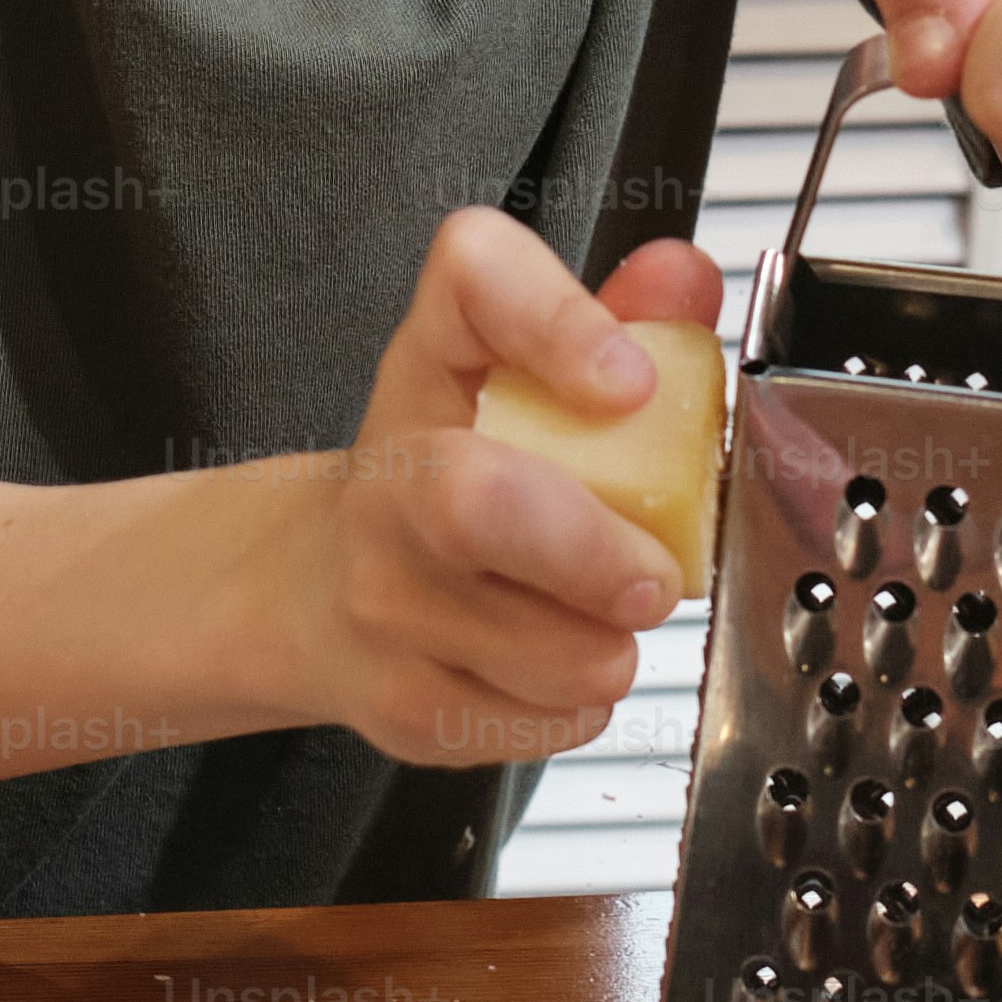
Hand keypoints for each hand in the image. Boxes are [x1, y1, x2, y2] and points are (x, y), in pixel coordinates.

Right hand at [277, 213, 720, 765]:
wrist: (315, 594)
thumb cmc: (438, 477)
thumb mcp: (508, 382)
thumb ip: (610, 317)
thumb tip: (686, 279)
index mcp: (429, 365)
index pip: (471, 284)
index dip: (557, 322)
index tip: (629, 380)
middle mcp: (388, 479)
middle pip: (477, 503)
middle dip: (594, 552)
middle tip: (652, 574)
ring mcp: (382, 599)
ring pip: (542, 649)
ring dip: (611, 643)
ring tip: (601, 617)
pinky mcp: (402, 703)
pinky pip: (541, 721)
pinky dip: (580, 704)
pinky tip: (553, 666)